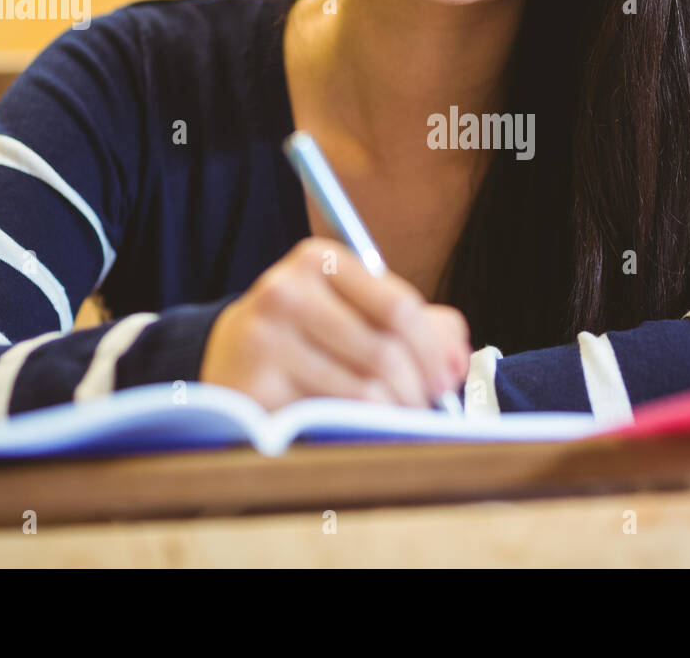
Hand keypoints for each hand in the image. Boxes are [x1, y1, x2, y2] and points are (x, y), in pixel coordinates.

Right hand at [200, 237, 471, 410]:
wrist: (231, 354)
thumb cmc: (315, 331)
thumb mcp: (362, 309)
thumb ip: (423, 324)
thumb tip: (458, 360)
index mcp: (319, 259)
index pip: (399, 308)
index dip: (432, 351)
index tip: (445, 380)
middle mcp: (284, 291)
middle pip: (384, 353)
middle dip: (417, 390)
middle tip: (423, 410)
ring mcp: (263, 339)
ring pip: (362, 392)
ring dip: (391, 415)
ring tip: (393, 420)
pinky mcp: (252, 387)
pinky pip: (329, 419)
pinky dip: (354, 430)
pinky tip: (357, 428)